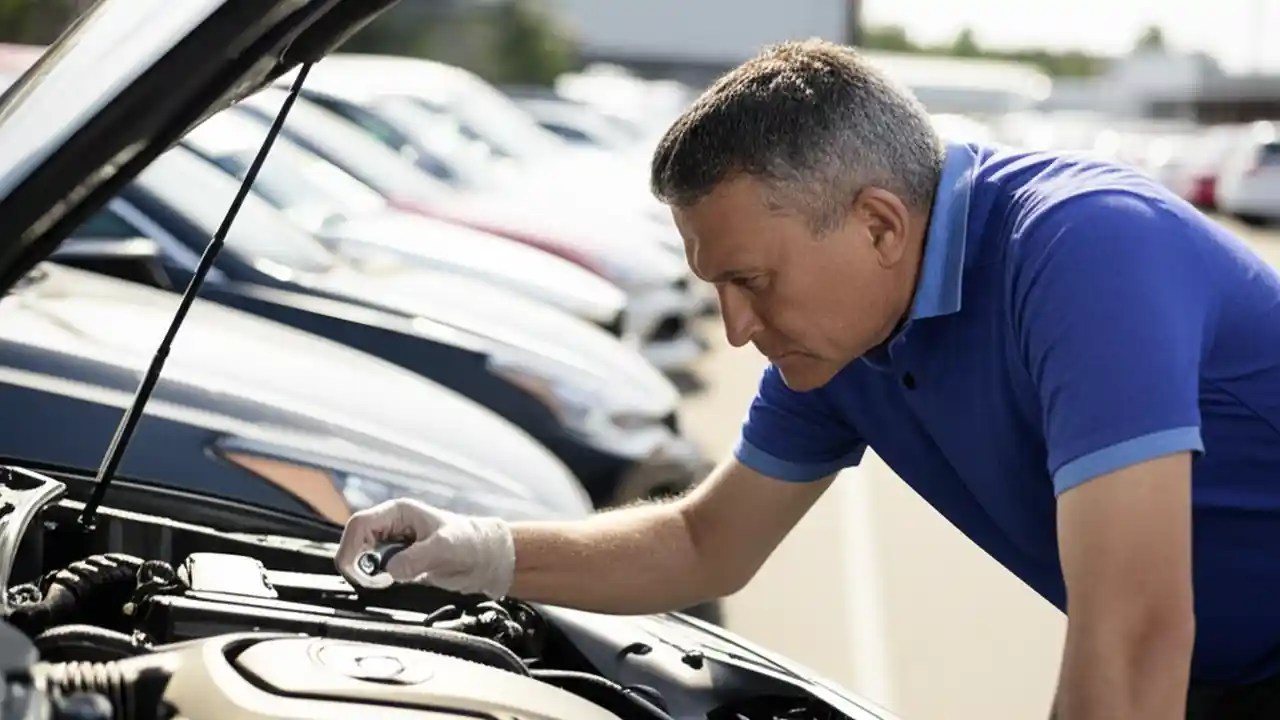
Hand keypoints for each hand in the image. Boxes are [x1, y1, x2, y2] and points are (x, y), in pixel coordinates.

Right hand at [334, 498, 514, 598]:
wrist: (487, 559)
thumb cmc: (471, 542)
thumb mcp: (445, 548)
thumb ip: (416, 558)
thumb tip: (390, 570)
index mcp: (399, 512)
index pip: (360, 524)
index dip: (351, 546)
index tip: (353, 570)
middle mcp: (393, 526)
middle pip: (356, 541)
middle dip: (358, 563)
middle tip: (373, 581)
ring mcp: (394, 545)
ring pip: (363, 558)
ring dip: (368, 572)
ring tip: (387, 581)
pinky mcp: (399, 562)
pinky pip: (375, 571)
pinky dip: (377, 579)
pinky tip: (392, 582)